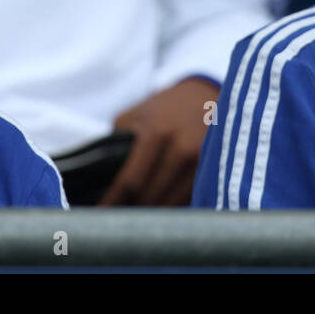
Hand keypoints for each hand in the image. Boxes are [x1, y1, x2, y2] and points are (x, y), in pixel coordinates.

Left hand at [97, 77, 219, 206]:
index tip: (101, 213)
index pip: (131, 181)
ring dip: (151, 213)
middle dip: (130, 211)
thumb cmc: (163, 108)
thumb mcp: (135, 116)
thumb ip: (116, 144)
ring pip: (170, 204)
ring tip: (135, 214)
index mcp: (156, 133)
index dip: (113, 201)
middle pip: (150, 197)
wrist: (205, 97)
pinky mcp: (213, 171)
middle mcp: (181, 149)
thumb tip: (102, 179)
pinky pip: (187, 200)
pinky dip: (171, 206)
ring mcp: (201, 162)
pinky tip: (159, 204)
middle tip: (115, 216)